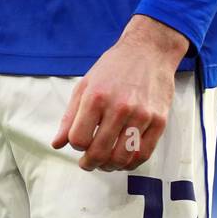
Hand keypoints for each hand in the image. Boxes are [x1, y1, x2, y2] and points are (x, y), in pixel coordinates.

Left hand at [51, 15, 189, 171]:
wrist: (149, 50)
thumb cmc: (114, 67)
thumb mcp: (85, 85)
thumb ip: (70, 117)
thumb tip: (57, 144)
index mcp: (96, 97)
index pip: (78, 139)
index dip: (76, 146)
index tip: (80, 143)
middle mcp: (119, 107)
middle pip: (99, 152)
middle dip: (90, 163)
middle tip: (89, 163)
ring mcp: (141, 115)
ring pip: (122, 157)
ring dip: (110, 167)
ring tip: (106, 163)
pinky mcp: (159, 121)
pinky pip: (144, 153)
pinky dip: (131, 163)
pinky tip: (124, 160)